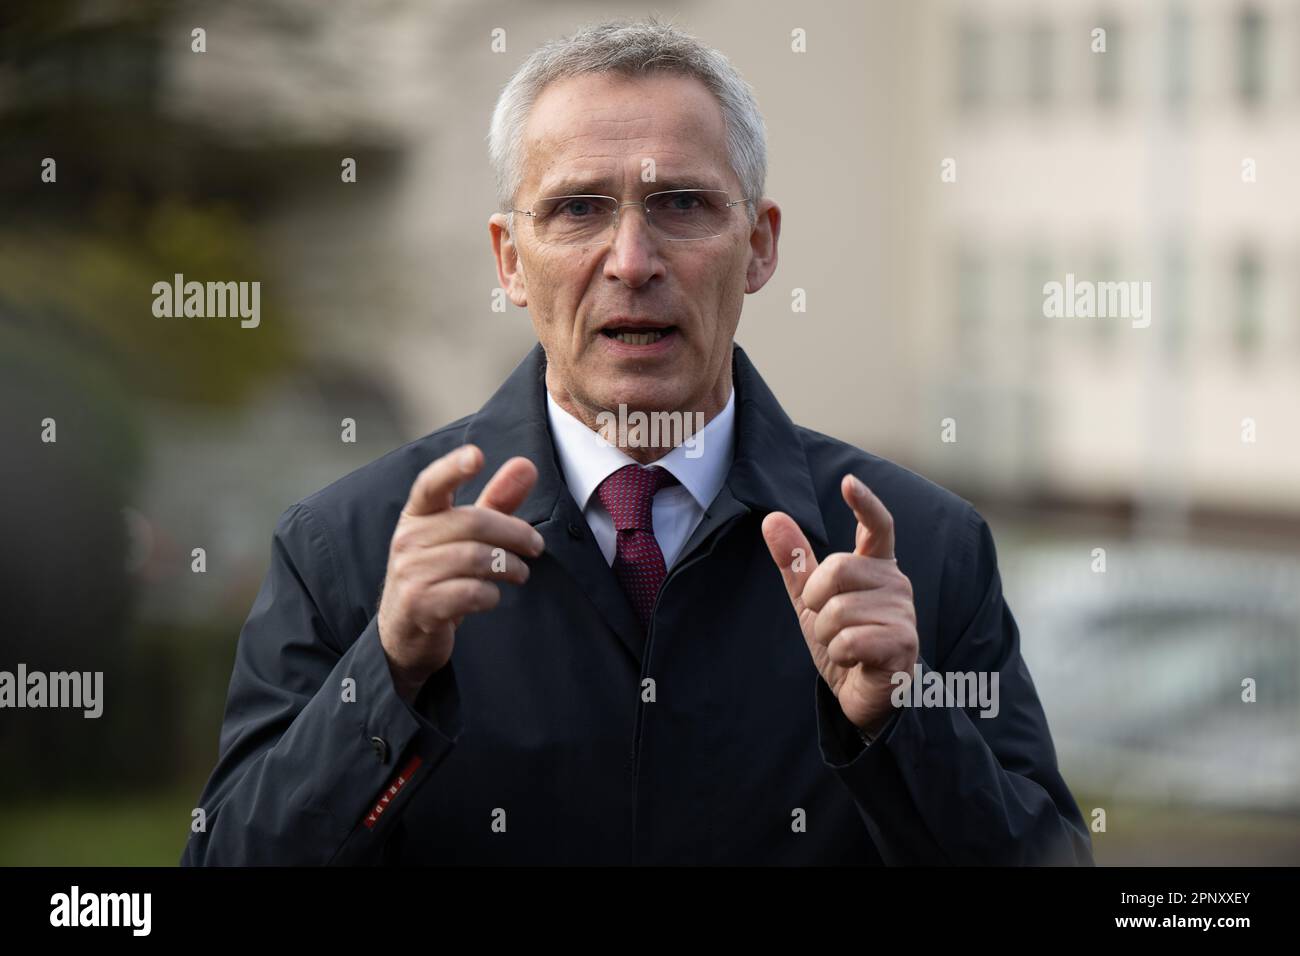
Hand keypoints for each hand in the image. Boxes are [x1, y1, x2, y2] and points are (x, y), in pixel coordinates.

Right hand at [378, 444, 543, 702]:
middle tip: (536, 546)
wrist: (405, 634)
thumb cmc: (439, 575)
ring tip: (520, 573)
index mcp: (417, 516)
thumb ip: (496, 500)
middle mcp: (407, 540)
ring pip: (476, 558)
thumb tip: (526, 465)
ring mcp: (410, 573)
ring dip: (510, 567)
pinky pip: (470, 592)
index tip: (476, 455)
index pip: (431, 484)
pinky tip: (492, 597)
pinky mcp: (419, 605)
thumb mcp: (464, 537)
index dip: (453, 468)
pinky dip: (491, 595)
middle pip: (473, 523)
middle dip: (515, 533)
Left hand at [761, 474, 917, 735]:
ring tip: (843, 645)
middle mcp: (896, 582)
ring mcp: (904, 612)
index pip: (878, 525)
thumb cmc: (844, 641)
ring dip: (827, 633)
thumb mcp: (811, 600)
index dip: (865, 503)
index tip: (848, 482)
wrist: (863, 693)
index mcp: (876, 566)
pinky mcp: (904, 643)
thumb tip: (772, 518)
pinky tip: (853, 659)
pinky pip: (851, 639)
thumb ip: (796, 561)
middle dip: (816, 599)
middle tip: (825, 620)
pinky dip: (840, 653)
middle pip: (840, 568)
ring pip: (840, 609)